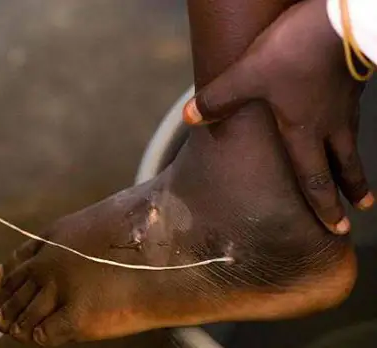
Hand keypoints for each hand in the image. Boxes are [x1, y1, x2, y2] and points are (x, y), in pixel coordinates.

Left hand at [182, 0, 371, 233]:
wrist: (342, 18)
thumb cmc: (295, 51)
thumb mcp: (248, 74)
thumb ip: (219, 98)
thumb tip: (191, 117)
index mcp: (304, 131)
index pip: (316, 178)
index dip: (324, 205)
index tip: (336, 227)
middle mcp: (331, 124)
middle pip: (344, 165)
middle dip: (350, 191)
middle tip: (359, 210)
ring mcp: (346, 104)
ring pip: (353, 142)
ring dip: (356, 165)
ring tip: (362, 181)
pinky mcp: (354, 82)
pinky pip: (353, 115)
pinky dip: (352, 130)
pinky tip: (348, 121)